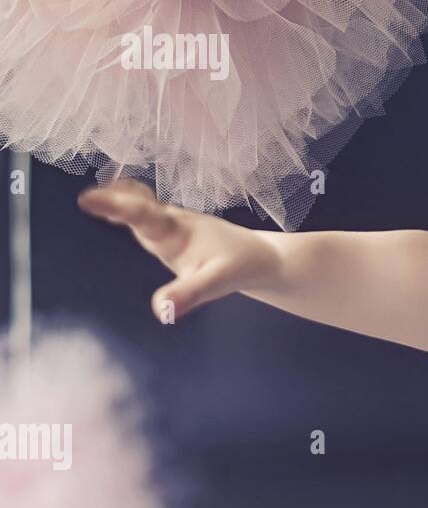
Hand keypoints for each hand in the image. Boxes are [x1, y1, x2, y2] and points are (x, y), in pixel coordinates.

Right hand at [78, 178, 282, 321]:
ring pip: (144, 207)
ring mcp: (173, 225)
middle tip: (86, 198)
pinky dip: (131, 204)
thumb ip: (189, 293)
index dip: (116, 206)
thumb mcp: (217, 282)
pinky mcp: (174, 232)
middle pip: (139, 209)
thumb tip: (160, 311)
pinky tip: (118, 197)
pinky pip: (148, 212)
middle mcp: (172, 223)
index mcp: (178, 231)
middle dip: (113, 201)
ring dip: (120, 200)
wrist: (262, 257)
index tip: (88, 198)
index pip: (143, 217)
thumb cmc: (240, 265)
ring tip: (93, 197)